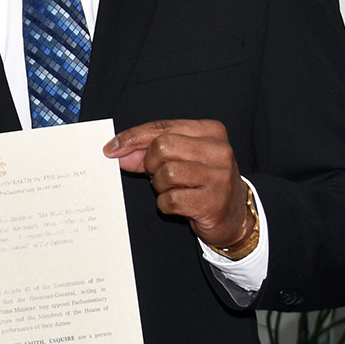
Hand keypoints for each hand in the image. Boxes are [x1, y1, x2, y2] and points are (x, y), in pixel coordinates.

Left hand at [105, 119, 252, 251]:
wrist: (233, 215)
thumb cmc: (202, 181)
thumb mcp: (179, 159)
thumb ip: (148, 151)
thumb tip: (117, 152)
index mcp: (211, 131)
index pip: (162, 127)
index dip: (133, 137)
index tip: (111, 148)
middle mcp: (219, 150)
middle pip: (162, 147)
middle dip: (151, 163)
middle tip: (158, 174)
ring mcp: (219, 176)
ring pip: (166, 173)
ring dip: (160, 186)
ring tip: (174, 189)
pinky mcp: (213, 202)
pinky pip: (171, 200)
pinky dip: (166, 204)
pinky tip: (180, 204)